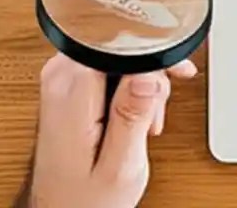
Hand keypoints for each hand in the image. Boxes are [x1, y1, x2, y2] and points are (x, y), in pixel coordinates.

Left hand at [21, 54, 198, 207]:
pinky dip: (130, 87)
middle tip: (157, 108)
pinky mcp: (69, 84)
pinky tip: (132, 114)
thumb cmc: (84, 198)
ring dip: (142, 83)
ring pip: (120, 55)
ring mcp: (62, 79)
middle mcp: (61, 78)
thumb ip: (132, 116)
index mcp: (72, 92)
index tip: (176, 70)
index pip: (120, 43)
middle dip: (151, 72)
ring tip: (143, 120)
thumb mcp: (119, 166)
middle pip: (122, 46)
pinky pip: (110, 67)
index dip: (154, 52)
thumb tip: (148, 75)